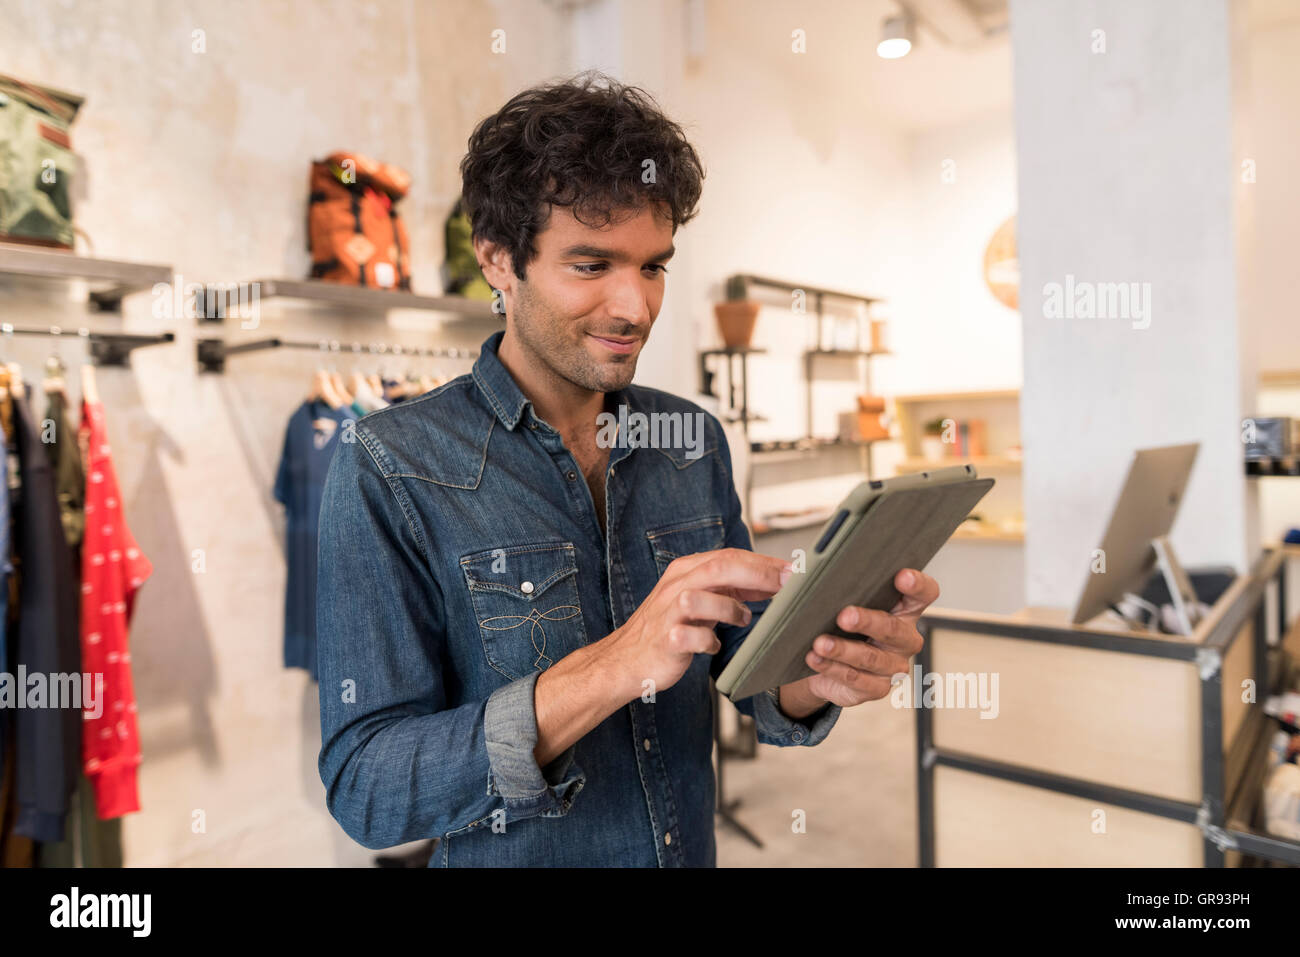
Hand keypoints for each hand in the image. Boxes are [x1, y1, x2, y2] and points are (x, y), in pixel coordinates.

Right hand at [605, 548, 790, 702]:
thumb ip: (730, 589)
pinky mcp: (665, 640)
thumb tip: (772, 581)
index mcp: (686, 571)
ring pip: (703, 597)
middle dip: (757, 574)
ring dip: (731, 608)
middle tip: (786, 585)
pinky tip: (713, 646)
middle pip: (719, 567)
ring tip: (742, 619)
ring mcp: (668, 612)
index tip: (793, 571)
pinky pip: (693, 637)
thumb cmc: (668, 628)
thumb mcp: (700, 600)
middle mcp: (676, 586)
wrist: (625, 659)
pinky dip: (710, 642)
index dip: (763, 562)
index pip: (729, 556)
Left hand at [787, 568, 938, 708]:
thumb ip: (822, 581)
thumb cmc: (833, 621)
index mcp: (903, 607)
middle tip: (844, 615)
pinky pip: (855, 679)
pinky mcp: (875, 688)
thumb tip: (794, 571)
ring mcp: (892, 665)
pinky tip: (815, 658)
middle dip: (868, 621)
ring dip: (843, 650)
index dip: (917, 585)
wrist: (821, 662)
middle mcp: (904, 637)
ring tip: (820, 642)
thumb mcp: (830, 597)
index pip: (924, 593)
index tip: (901, 576)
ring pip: (871, 658)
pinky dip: (832, 668)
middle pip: (894, 628)